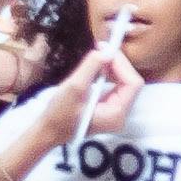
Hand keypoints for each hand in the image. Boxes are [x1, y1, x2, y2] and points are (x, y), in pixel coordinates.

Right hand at [0, 40, 138, 180]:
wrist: (48, 131)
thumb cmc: (58, 114)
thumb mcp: (74, 87)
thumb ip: (91, 68)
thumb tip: (105, 51)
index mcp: (116, 114)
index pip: (133, 84)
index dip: (122, 64)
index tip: (106, 50)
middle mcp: (121, 115)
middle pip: (130, 82)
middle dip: (118, 64)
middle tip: (102, 49)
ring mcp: (115, 112)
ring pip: (124, 83)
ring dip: (113, 67)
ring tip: (98, 56)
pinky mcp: (108, 108)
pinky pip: (115, 87)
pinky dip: (108, 74)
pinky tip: (97, 67)